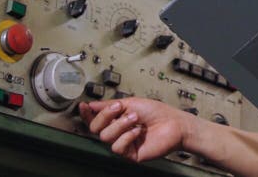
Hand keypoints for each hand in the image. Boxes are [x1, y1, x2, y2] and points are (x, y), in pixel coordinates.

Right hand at [78, 97, 197, 161]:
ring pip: (105, 137)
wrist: (174, 123)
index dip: (87, 114)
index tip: (84, 106)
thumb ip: (109, 105)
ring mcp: (123, 144)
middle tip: (120, 108)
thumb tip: (92, 105)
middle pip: (95, 128)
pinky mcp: (130, 154)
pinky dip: (127, 136)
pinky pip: (117, 147)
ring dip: (120, 124)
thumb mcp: (131, 103)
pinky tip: (138, 132)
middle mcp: (118, 132)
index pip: (95, 119)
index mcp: (116, 120)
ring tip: (135, 118)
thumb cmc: (156, 112)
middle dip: (105, 115)